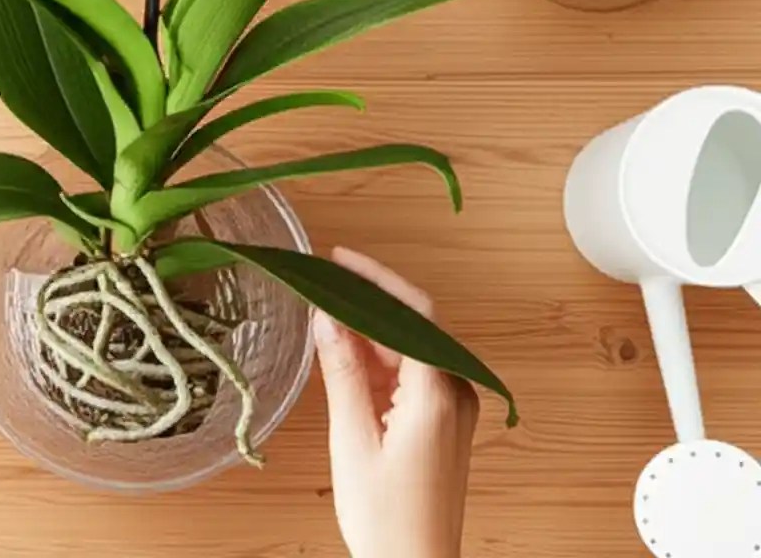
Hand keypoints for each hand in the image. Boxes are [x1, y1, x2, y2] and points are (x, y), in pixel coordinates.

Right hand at [314, 248, 479, 557]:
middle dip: (365, 301)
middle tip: (323, 280)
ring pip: (409, 348)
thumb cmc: (388, 519)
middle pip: (411, 325)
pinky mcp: (442, 422)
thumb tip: (327, 320)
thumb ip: (342, 372)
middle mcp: (454, 394)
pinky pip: (411, 374)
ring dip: (369, 332)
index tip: (340, 259)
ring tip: (325, 315)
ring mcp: (452, 408)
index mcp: (437, 393)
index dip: (374, 278)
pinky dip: (378, 361)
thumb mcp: (353, 439)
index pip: (410, 312)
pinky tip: (346, 358)